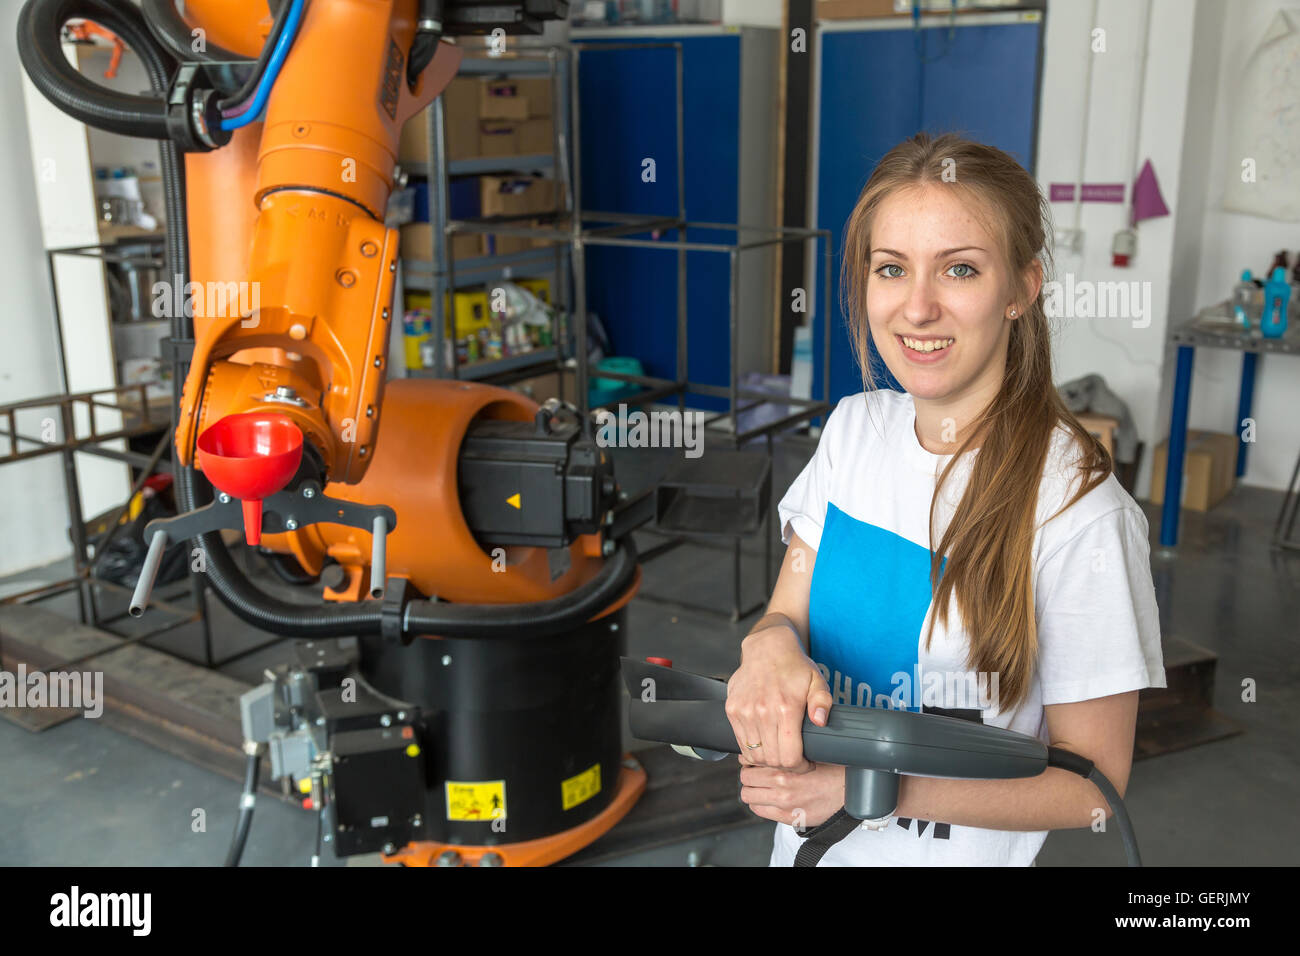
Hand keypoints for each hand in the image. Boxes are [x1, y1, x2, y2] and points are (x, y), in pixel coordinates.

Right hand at [725, 620, 833, 769]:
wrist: (767, 649)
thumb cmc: (794, 667)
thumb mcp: (817, 681)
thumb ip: (822, 702)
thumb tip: (820, 721)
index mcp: (785, 707)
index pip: (790, 757)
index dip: (801, 767)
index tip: (807, 763)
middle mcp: (761, 712)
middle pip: (772, 760)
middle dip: (786, 766)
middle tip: (795, 760)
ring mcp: (743, 711)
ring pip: (755, 755)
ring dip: (768, 760)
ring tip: (780, 752)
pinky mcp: (732, 710)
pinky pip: (741, 743)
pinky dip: (753, 749)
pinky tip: (765, 743)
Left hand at [739, 757, 844, 829]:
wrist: (849, 793)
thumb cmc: (833, 771)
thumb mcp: (811, 753)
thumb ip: (787, 751)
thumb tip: (767, 744)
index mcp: (786, 769)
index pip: (751, 762)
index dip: (750, 759)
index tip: (753, 759)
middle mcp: (782, 788)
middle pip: (745, 779)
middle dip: (749, 774)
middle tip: (756, 771)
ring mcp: (784, 806)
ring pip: (749, 797)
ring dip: (753, 789)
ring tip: (762, 785)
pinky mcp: (788, 819)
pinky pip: (760, 811)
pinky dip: (760, 803)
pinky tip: (770, 797)